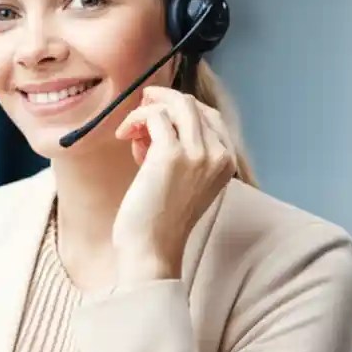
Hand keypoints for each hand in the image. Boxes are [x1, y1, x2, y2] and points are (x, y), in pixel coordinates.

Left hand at [111, 86, 236, 283]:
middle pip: (193, 104)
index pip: (209, 116)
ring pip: (175, 104)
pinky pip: (154, 116)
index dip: (179, 112)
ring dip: (146, 111)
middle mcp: (218, 154)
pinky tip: (124, 136)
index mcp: (227, 162)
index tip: (155, 122)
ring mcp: (197, 153)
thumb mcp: (185, 182)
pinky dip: (136, 119)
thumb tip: (158, 123)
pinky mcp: (170, 154)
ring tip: (129, 134)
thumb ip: (184, 154)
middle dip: (162, 102)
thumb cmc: (160, 221)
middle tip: (138, 114)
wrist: (151, 250)